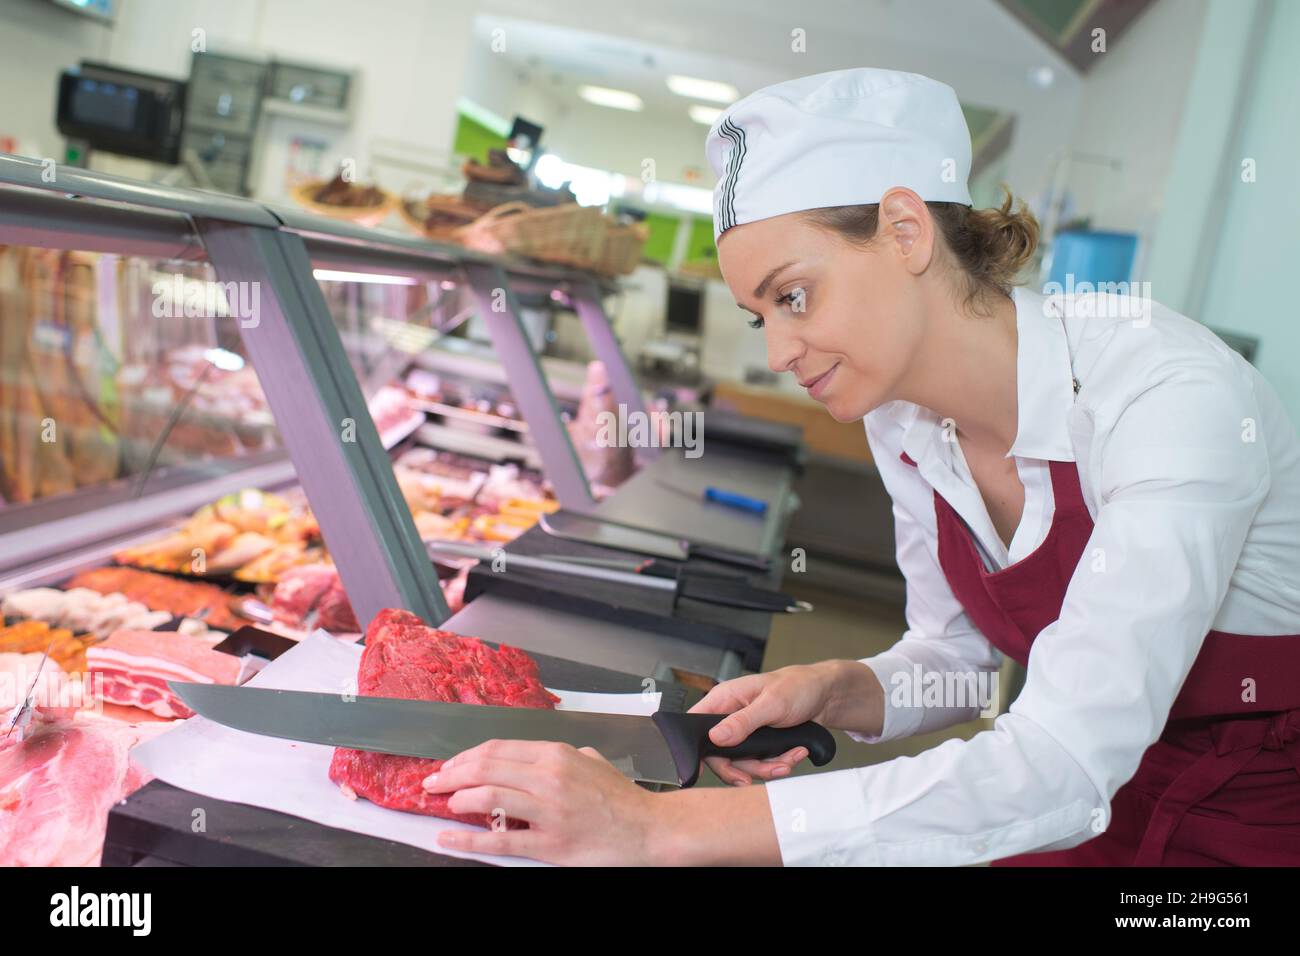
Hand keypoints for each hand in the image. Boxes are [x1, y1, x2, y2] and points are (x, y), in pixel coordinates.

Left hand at [422, 739, 661, 864]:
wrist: (650, 829)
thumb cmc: (621, 798)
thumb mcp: (591, 761)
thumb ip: (561, 757)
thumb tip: (531, 761)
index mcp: (556, 755)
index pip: (497, 749)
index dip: (465, 758)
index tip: (449, 766)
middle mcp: (549, 778)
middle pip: (486, 768)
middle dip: (451, 775)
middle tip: (432, 783)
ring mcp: (549, 811)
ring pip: (487, 798)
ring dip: (458, 800)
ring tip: (446, 805)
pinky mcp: (550, 844)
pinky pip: (500, 841)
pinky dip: (468, 839)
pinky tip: (449, 838)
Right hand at [689, 663, 840, 785]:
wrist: (824, 694)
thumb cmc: (798, 686)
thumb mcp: (771, 703)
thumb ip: (742, 721)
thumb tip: (716, 736)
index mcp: (724, 699)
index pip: (696, 727)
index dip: (697, 750)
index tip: (705, 769)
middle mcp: (729, 716)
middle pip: (719, 753)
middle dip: (743, 767)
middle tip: (756, 776)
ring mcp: (744, 731)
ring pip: (742, 762)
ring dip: (766, 767)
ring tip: (789, 759)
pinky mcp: (758, 742)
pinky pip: (759, 762)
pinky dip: (777, 763)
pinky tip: (794, 754)